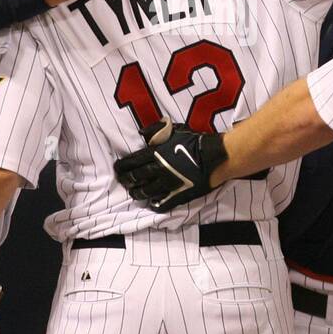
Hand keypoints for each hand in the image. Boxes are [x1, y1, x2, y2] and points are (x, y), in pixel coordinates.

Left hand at [113, 119, 227, 211]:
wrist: (214, 157)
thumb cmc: (195, 141)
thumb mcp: (174, 129)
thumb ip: (156, 130)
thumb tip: (142, 133)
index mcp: (155, 154)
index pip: (131, 163)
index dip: (121, 166)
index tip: (118, 168)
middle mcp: (157, 171)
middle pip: (135, 178)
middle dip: (126, 180)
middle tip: (123, 181)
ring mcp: (167, 185)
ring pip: (145, 192)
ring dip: (136, 193)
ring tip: (134, 193)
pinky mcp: (177, 196)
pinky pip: (161, 204)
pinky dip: (154, 204)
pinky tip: (151, 203)